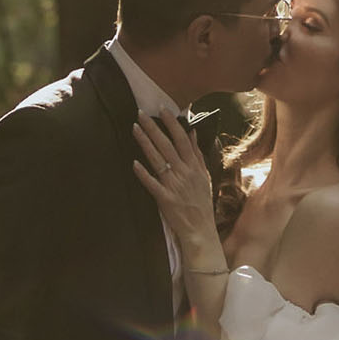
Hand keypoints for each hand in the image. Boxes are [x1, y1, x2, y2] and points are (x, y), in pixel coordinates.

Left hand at [132, 109, 221, 261]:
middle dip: (153, 128)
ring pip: (157, 160)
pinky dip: (143, 174)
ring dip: (145, 143)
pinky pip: (152, 184)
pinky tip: (134, 163)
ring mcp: (174, 185)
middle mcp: (184, 173)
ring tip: (135, 129)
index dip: (172, 124)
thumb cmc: (201, 202)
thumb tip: (193, 133)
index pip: (182, 140)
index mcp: (194, 167)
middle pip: (167, 146)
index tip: (162, 110)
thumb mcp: (204, 176)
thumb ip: (197, 154)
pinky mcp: (165, 199)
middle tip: (140, 113)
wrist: (200, 229)